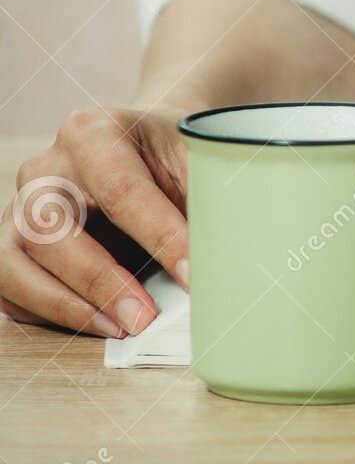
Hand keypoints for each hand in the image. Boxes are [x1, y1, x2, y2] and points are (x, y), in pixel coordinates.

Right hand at [1, 106, 189, 335]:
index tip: (192, 275)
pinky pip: (9, 287)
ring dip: (64, 305)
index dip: (158, 237)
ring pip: (12, 264)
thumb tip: (224, 259)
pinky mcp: (13, 242)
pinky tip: (94, 323)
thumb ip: (207, 196)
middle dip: (98, 282)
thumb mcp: (196, 154)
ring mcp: (20, 206)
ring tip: (120, 328)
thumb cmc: (169, 153)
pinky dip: (46, 313)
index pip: (120, 190)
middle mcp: (45, 169)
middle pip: (47, 230)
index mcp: (92, 134)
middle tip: (144, 318)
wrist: (142, 144)